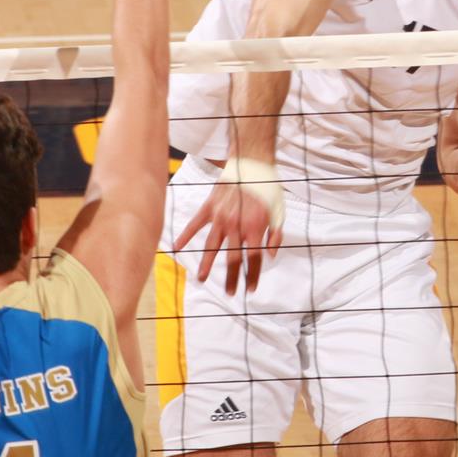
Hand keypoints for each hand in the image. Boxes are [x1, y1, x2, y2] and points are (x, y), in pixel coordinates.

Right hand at [175, 178, 281, 294]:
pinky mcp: (209, 208)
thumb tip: (269, 256)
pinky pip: (195, 225)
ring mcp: (220, 217)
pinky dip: (185, 236)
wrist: (251, 164)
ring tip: (202, 279)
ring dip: (207, 264)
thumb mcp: (279, 212)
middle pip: (233, 258)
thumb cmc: (267, 189)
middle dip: (232, 278)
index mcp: (255, 227)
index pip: (254, 258)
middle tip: (230, 293)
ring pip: (212, 246)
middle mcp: (236, 225)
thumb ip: (275, 235)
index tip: (251, 289)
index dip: (253, 275)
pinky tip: (177, 248)